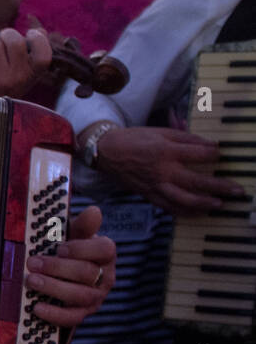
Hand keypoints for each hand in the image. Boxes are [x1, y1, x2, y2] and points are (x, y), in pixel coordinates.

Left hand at [0, 28, 51, 98]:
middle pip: (15, 42)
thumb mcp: (25, 70)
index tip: (30, 34)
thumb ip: (35, 50)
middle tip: (3, 38)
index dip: (38, 39)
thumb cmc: (7, 80)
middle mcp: (19, 79)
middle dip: (7, 33)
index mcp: (33, 75)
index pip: (44, 56)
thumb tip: (40, 30)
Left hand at [25, 206, 115, 327]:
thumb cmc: (70, 250)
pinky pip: (72, 318)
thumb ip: (82, 225)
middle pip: (87, 273)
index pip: (105, 250)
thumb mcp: (74, 234)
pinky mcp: (83, 314)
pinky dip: (54, 314)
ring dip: (53, 288)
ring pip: (81, 296)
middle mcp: (106, 276)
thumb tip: (94, 211)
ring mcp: (96, 297)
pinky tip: (36, 307)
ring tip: (31, 280)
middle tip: (33, 263)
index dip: (81, 249)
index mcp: (105, 254)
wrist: (68, 274)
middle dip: (58, 268)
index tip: (59, 247)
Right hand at [94, 127, 245, 214]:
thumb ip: (185, 138)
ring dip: (205, 203)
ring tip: (220, 203)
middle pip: (198, 181)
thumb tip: (208, 145)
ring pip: (185, 199)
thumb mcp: (159, 132)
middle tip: (238, 190)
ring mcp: (156, 185)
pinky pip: (170, 207)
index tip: (221, 154)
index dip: (215, 154)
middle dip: (221, 186)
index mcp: (166, 151)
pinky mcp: (149, 195)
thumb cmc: (133, 139)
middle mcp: (163, 170)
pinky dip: (185, 212)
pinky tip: (198, 212)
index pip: (200, 154)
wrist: (106, 152)